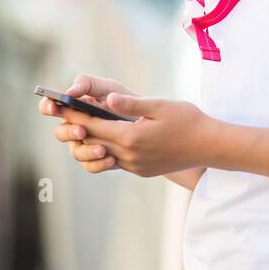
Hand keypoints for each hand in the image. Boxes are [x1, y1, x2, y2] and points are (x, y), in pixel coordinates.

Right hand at [39, 72, 137, 174]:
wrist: (151, 121)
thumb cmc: (125, 100)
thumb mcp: (109, 87)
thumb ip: (88, 84)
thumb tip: (71, 92)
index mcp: (74, 107)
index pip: (51, 106)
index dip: (47, 106)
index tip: (53, 106)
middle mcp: (75, 127)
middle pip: (61, 133)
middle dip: (69, 132)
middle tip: (82, 131)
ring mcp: (85, 144)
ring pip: (76, 152)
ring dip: (86, 151)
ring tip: (102, 149)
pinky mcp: (97, 159)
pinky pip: (90, 166)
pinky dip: (98, 164)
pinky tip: (110, 159)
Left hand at [51, 90, 217, 179]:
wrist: (209, 146)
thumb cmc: (188, 120)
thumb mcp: (160, 106)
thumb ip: (131, 103)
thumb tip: (107, 98)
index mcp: (131, 137)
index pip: (93, 125)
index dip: (74, 115)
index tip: (58, 106)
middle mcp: (129, 155)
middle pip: (92, 141)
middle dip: (76, 128)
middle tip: (61, 115)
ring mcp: (135, 166)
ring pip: (102, 155)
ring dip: (90, 141)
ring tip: (81, 127)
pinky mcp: (141, 170)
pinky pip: (116, 161)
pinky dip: (107, 150)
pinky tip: (105, 139)